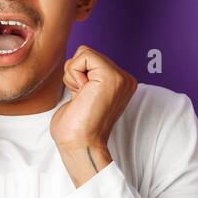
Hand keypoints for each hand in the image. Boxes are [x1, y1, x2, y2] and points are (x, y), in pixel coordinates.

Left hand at [50, 45, 135, 185]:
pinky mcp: (111, 76)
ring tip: (82, 98)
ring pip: (83, 53)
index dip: (77, 77)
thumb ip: (86, 77)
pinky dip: (73, 75)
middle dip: (74, 75)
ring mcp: (120, 77)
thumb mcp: (83, 94)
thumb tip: (77, 63)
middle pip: (86, 53)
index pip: (89, 59)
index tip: (83, 100)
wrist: (79, 145)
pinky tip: (82, 95)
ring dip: (73, 76)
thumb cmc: (75, 127)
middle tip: (82, 100)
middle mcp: (124, 79)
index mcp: (119, 83)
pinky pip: (83, 56)